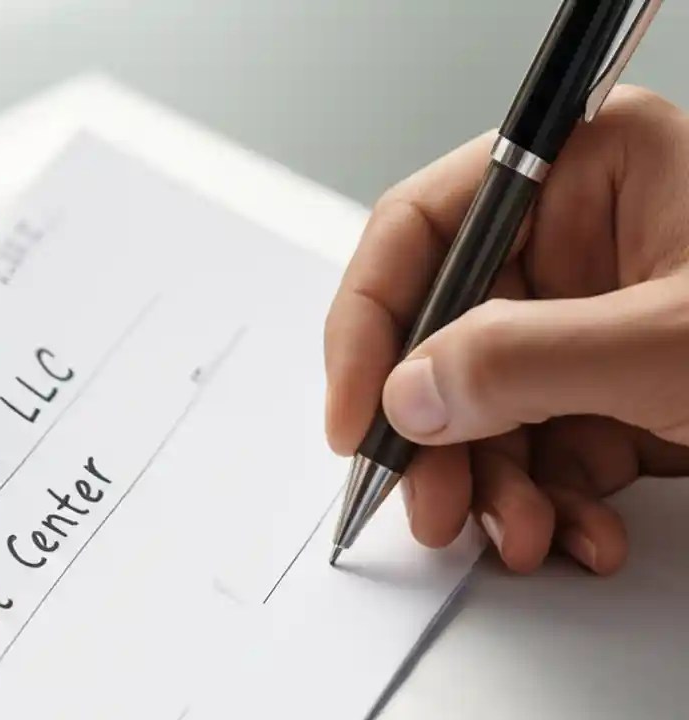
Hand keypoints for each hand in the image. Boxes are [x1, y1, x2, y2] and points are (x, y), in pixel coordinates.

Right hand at [325, 86, 688, 575]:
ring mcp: (600, 315)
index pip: (426, 227)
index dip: (371, 322)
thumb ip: (527, 360)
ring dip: (493, 483)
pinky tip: (578, 528)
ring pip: (488, 402)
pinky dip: (548, 498)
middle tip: (429, 500)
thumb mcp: (678, 347)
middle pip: (449, 330)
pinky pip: (542, 441)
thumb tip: (411, 389)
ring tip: (520, 533)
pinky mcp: (621, 384)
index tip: (357, 412)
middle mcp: (587, 234)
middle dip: (439, 433)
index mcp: (593, 167)